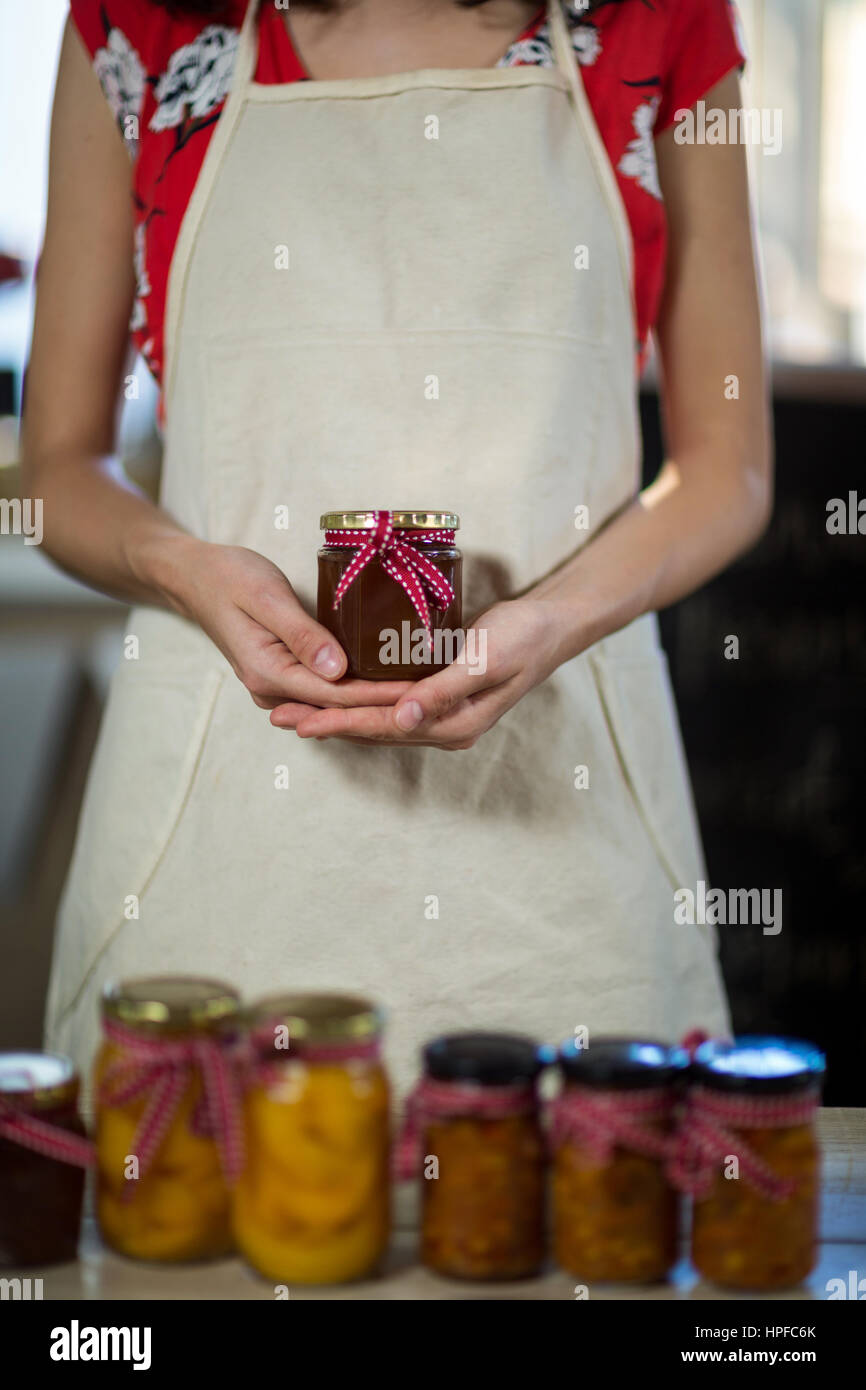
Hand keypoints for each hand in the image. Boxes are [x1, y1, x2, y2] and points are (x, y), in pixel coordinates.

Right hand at [171, 540, 410, 712]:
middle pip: (340, 707)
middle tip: (436, 699)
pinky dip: (358, 691)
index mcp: (268, 673)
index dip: (383, 696)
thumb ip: (301, 633)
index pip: (337, 696)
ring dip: (376, 702)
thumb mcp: (266, 596)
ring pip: (335, 705)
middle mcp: (272, 690)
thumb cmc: (229, 577)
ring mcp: (277, 688)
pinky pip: (327, 692)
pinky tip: (390, 686)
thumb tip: (337, 669)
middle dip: (387, 705)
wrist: (195, 577)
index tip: (423, 692)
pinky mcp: (285, 677)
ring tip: (423, 697)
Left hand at [270, 597, 569, 748]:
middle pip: (375, 730)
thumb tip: (401, 720)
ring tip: (296, 712)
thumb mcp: (483, 660)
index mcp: (455, 724)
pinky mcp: (441, 696)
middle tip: (279, 718)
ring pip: (380, 721)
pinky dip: (361, 704)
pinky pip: (392, 706)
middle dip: (327, 724)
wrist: (551, 626)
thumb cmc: (520, 637)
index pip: (384, 727)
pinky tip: (338, 698)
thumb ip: (442, 691)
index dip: (340, 723)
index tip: (301, 722)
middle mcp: (446, 727)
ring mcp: (444, 714)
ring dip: (338, 716)